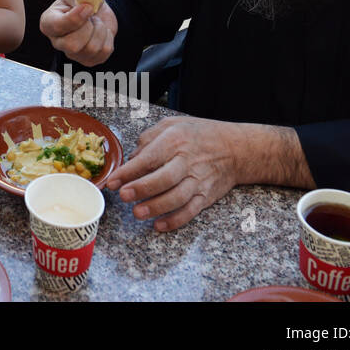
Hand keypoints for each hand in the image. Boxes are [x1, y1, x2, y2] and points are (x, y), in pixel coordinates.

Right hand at [40, 0, 117, 64]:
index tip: (87, 7)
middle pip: (72, 45)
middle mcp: (57, 42)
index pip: (57, 27)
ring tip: (96, 22)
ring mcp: (73, 54)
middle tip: (90, 16)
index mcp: (48, 23)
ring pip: (91, 49)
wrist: (94, 9)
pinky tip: (101, 31)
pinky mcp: (89, 60)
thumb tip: (85, 8)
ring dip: (100, 30)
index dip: (76, 18)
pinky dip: (108, 37)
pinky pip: (104, 51)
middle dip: (88, 27)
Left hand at [106, 116, 244, 230]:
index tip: (112, 182)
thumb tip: (131, 159)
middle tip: (123, 196)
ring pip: (177, 198)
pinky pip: (191, 211)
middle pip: (164, 178)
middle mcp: (187, 161)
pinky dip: (175, 220)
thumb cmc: (199, 134)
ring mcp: (199, 180)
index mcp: (175, 140)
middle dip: (142, 189)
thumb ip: (148, 139)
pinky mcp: (207, 196)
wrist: (237, 149)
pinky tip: (159, 225)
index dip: (129, 171)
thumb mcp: (172, 124)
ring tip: (137, 213)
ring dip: (156, 207)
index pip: (149, 158)